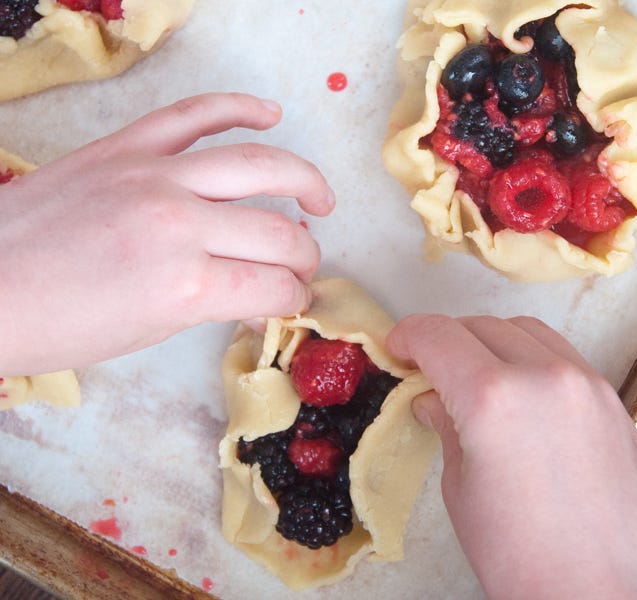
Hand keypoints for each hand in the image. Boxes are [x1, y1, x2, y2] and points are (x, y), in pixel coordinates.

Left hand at [0, 93, 333, 375]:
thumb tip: (258, 291)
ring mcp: (154, 175)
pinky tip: (271, 113)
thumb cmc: (57, 325)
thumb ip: (212, 302)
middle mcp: (180, 224)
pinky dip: (238, 107)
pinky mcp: (127, 146)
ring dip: (304, 183)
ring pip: (258, 165)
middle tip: (304, 265)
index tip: (295, 300)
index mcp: (184, 286)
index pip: (273, 287)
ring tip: (321, 201)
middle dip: (305, 256)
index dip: (294, 298)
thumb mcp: (149, 330)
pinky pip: (196, 114)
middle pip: (278, 233)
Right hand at [387, 315, 636, 599]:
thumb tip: (435, 399)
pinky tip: (525, 398)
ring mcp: (588, 385)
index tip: (399, 347)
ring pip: (529, 333)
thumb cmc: (522, 559)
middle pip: (483, 325)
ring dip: (494, 343)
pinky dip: (535, 361)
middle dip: (449, 340)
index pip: (439, 335)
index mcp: (495, 397)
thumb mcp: (461, 490)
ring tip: (479, 379)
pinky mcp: (615, 403)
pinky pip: (566, 358)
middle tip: (432, 370)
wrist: (599, 594)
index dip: (409, 335)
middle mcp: (545, 377)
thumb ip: (448, 428)